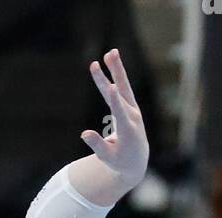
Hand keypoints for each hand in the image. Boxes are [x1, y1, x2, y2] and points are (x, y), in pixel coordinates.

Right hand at [80, 49, 148, 187]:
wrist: (136, 161)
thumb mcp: (107, 158)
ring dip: (117, 69)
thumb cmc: (119, 161)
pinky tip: (111, 61)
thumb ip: (97, 145)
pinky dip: (118, 74)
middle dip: (113, 76)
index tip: (111, 86)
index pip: (120, 112)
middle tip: (105, 59)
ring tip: (110, 53)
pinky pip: (124, 88)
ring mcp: (133, 110)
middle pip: (122, 93)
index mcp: (127, 131)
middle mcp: (132, 116)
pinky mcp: (131, 106)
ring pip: (124, 86)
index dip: (115, 100)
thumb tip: (84, 133)